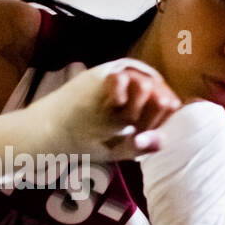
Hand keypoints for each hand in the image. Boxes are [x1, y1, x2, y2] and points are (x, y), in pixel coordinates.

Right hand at [31, 58, 181, 161]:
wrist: (54, 130)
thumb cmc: (86, 139)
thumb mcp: (118, 149)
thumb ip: (139, 147)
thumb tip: (160, 142)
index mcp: (145, 102)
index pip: (170, 105)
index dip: (161, 122)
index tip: (141, 135)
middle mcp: (136, 85)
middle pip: (163, 95)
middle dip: (150, 117)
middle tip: (131, 130)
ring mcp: (119, 77)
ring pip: (147, 85)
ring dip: (138, 107)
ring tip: (121, 119)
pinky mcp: (101, 75)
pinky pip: (122, 76)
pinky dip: (122, 93)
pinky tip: (115, 106)